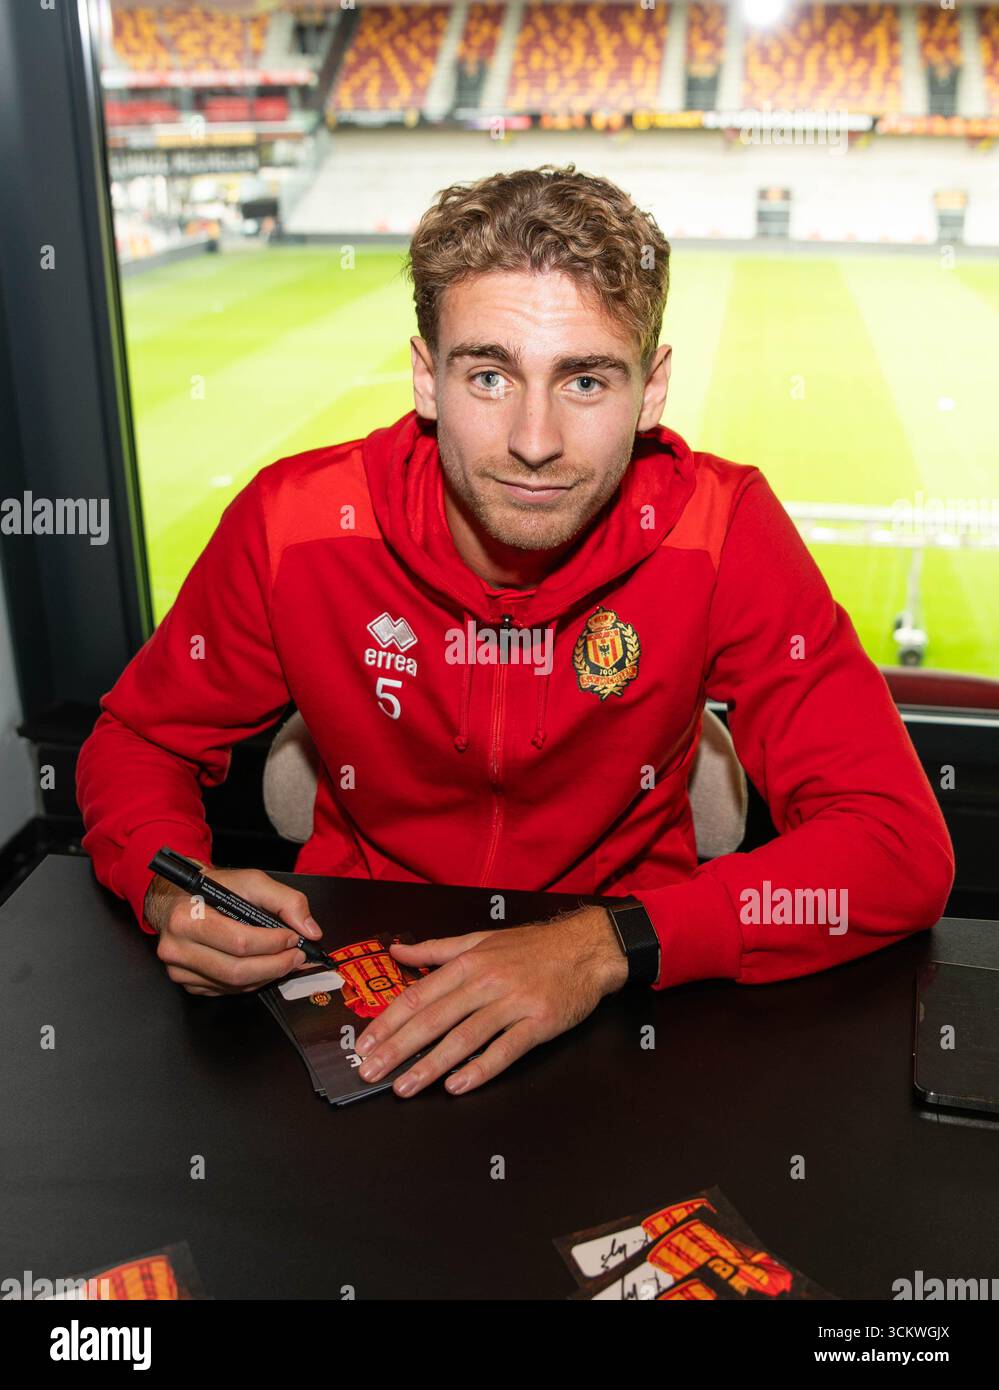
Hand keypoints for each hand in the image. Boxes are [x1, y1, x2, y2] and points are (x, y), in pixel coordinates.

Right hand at [146, 866, 323, 995]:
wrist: (178, 898)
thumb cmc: (213, 888)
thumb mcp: (250, 881)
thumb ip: (285, 900)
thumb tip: (309, 930)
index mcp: (188, 919)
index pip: (239, 942)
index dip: (273, 943)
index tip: (294, 938)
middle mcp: (177, 948)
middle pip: (237, 970)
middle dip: (276, 965)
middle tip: (297, 956)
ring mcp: (179, 970)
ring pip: (234, 985)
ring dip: (266, 975)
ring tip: (285, 960)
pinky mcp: (187, 983)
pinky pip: (226, 990)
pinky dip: (251, 981)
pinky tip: (263, 966)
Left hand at [353, 905, 627, 1097]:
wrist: (587, 948)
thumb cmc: (532, 946)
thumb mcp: (481, 939)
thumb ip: (436, 949)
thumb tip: (396, 952)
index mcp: (469, 962)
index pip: (418, 995)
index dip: (388, 1022)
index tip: (364, 1044)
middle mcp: (486, 981)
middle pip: (434, 1019)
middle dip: (398, 1049)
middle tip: (371, 1072)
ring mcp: (513, 1003)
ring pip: (464, 1038)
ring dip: (430, 1066)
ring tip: (405, 1087)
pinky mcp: (539, 1023)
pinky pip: (505, 1050)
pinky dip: (480, 1069)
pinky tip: (457, 1086)